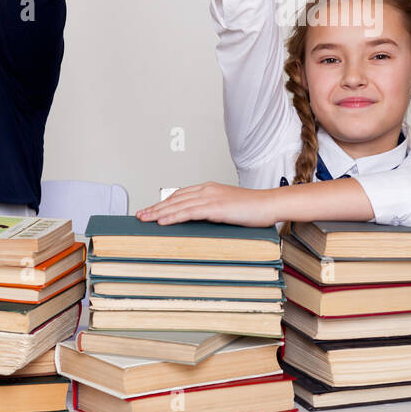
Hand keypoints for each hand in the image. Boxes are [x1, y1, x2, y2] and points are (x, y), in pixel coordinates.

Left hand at [135, 182, 274, 226]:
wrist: (269, 204)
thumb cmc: (253, 208)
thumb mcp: (229, 208)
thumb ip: (213, 212)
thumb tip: (200, 222)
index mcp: (210, 189)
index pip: (180, 195)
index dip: (164, 202)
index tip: (152, 209)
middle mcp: (207, 190)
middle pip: (175, 198)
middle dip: (155, 208)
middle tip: (141, 215)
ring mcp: (211, 198)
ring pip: (178, 205)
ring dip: (159, 213)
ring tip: (145, 219)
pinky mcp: (215, 208)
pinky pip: (189, 213)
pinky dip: (173, 217)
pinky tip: (163, 222)